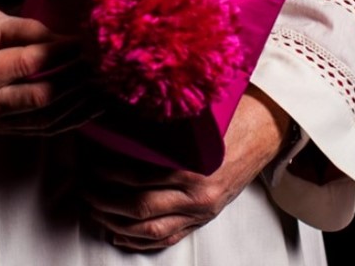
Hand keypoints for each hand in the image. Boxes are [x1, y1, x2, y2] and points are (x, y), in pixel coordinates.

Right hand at [0, 9, 100, 134]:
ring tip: (102, 88)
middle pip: (41, 97)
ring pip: (45, 119)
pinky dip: (69, 120)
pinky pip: (40, 130)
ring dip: (78, 105)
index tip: (85, 42)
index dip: (62, 53)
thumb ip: (27, 30)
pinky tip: (90, 108)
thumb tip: (67, 39)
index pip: (30, 64)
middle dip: (76, 80)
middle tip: (99, 65)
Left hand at [80, 86, 291, 250]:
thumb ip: (164, 122)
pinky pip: (167, 239)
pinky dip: (139, 242)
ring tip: (95, 208)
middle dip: (103, 200)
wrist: (269, 127)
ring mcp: (201, 211)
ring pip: (148, 230)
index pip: (137, 177)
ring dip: (114, 222)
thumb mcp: (198, 115)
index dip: (107, 172)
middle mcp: (198, 195)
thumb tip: (119, 118)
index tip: (91, 162)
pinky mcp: (204, 218)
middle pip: (137, 208)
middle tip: (85, 187)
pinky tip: (120, 232)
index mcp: (195, 167)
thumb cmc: (236, 114)